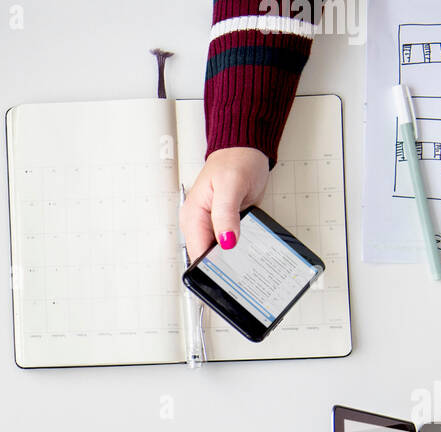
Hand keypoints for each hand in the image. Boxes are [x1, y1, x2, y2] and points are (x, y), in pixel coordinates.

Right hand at [180, 147, 270, 261]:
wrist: (247, 149)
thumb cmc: (236, 160)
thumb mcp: (231, 185)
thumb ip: (226, 214)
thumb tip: (226, 242)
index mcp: (193, 216)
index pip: (197, 253)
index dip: (211, 267)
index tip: (227, 273)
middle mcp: (199, 224)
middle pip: (207, 259)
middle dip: (223, 266)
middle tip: (240, 268)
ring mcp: (212, 227)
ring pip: (219, 255)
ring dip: (232, 259)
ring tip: (245, 259)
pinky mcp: (225, 227)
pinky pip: (230, 246)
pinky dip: (239, 249)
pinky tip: (248, 249)